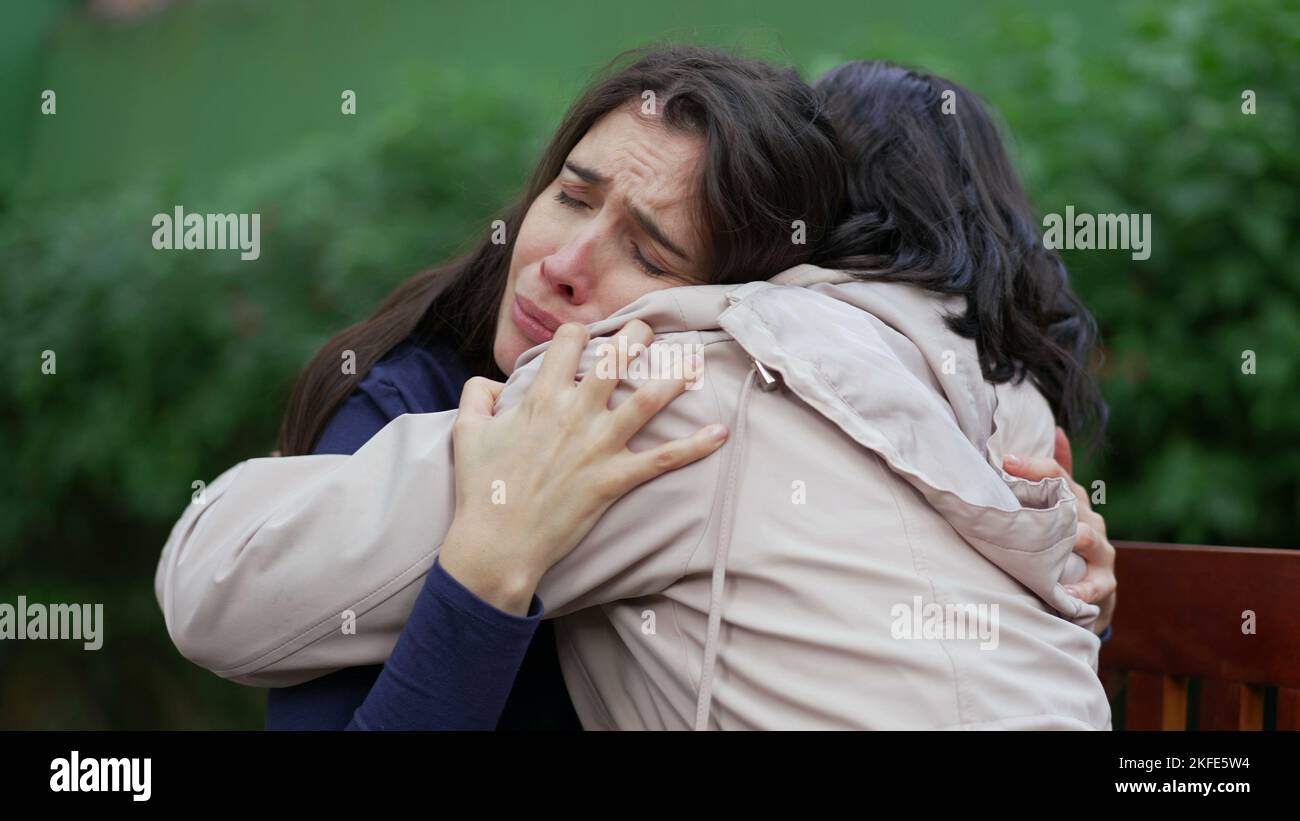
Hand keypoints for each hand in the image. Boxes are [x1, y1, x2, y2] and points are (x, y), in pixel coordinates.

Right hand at [438, 320, 726, 613]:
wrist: (497, 543)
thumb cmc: (480, 489)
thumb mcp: (466, 431)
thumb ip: (477, 395)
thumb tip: (493, 384)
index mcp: (541, 397)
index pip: (570, 342)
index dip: (580, 333)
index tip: (588, 337)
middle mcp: (576, 413)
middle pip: (617, 358)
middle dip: (637, 336)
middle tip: (649, 331)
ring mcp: (599, 445)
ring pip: (649, 399)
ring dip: (676, 375)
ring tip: (694, 358)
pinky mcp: (615, 479)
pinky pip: (664, 459)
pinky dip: (696, 447)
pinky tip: (721, 432)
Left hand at [1003, 427, 1116, 635]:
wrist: (1090, 592)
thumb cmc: (1065, 544)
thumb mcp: (1059, 508)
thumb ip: (1054, 474)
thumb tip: (1056, 430)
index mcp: (1074, 501)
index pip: (1057, 475)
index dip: (1034, 466)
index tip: (1006, 460)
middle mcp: (1091, 520)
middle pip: (1072, 502)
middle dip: (1048, 497)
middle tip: (1017, 495)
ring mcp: (1101, 551)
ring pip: (1087, 537)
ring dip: (1066, 540)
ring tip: (1043, 545)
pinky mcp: (1105, 583)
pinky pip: (1096, 585)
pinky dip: (1081, 590)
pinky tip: (1065, 594)